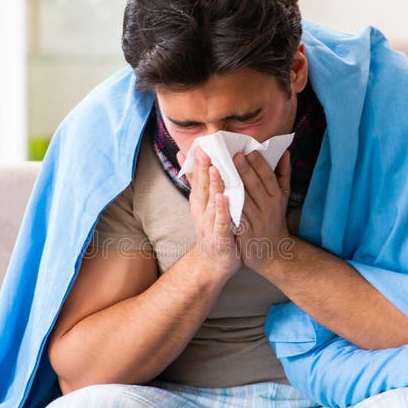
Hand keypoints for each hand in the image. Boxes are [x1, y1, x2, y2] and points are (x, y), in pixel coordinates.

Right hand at [176, 147, 241, 281]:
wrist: (213, 263)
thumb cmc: (211, 229)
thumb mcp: (202, 204)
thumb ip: (195, 181)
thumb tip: (183, 157)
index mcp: (200, 202)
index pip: (198, 179)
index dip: (198, 162)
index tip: (199, 144)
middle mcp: (202, 211)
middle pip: (202, 187)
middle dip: (202, 169)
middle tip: (203, 150)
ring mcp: (209, 225)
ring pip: (211, 202)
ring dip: (212, 186)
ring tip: (213, 169)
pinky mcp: (219, 238)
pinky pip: (221, 222)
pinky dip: (222, 211)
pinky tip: (224, 199)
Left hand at [232, 148, 294, 275]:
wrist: (272, 252)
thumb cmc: (274, 219)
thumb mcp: (283, 198)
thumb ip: (283, 175)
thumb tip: (284, 152)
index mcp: (277, 196)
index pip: (268, 177)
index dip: (259, 164)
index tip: (247, 150)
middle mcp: (268, 207)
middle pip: (255, 186)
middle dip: (245, 170)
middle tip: (233, 155)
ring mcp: (257, 220)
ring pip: (243, 200)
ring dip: (231, 185)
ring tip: (220, 171)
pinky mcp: (245, 232)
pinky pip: (234, 216)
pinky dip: (226, 206)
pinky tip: (216, 195)